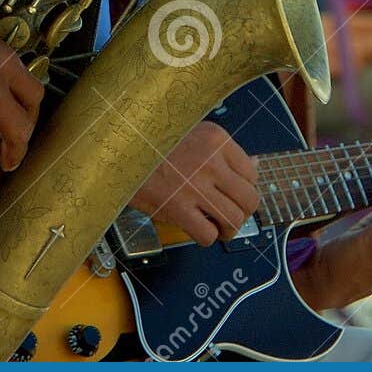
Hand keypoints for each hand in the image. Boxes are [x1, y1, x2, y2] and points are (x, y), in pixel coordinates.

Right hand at [129, 120, 259, 245]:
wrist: (117, 150)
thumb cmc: (152, 143)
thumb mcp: (191, 133)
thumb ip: (222, 151)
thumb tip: (254, 165)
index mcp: (215, 138)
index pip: (251, 172)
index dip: (243, 188)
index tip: (231, 193)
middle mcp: (209, 159)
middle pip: (250, 199)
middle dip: (242, 213)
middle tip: (227, 214)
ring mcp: (195, 184)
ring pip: (234, 220)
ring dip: (227, 229)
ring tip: (215, 225)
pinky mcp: (178, 207)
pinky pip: (209, 235)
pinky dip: (206, 237)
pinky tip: (196, 227)